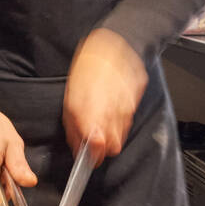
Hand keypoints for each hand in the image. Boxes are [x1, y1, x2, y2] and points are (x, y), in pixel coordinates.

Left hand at [63, 28, 147, 161]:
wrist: (113, 47)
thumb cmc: (88, 70)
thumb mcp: (69, 99)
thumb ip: (73, 126)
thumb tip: (76, 146)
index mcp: (91, 114)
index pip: (97, 150)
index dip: (91, 158)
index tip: (87, 158)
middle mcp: (111, 115)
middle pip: (112, 149)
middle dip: (102, 149)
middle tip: (93, 141)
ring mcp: (126, 110)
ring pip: (121, 137)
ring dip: (111, 136)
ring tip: (100, 122)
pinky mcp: (135, 103)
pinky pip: (127, 121)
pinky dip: (119, 122)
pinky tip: (110, 110)